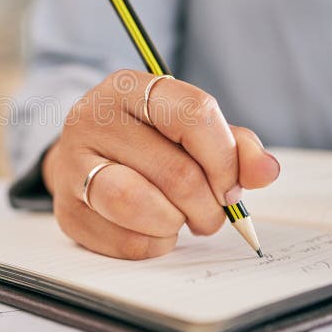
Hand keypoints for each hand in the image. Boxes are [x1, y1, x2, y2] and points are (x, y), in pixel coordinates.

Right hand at [41, 69, 279, 259]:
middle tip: (212, 214)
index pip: (194, 114)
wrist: (85, 158)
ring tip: (180, 219)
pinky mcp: (65, 210)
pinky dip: (152, 244)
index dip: (225, 159)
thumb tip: (265, 171)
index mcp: (129, 87)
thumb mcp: (190, 128)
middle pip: (175, 170)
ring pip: (138, 204)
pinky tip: (152, 230)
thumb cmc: (147, 141)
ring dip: (175, 223)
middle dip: (208, 205)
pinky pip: (123, 240)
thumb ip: (233, 145)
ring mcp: (72, 165)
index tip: (232, 185)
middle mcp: (92, 118)